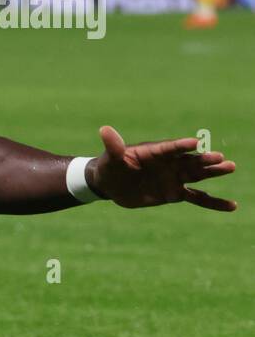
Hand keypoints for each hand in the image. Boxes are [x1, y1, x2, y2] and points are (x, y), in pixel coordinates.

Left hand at [88, 125, 236, 211]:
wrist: (111, 185)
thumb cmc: (110, 167)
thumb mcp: (110, 159)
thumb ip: (113, 146)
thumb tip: (104, 130)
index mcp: (155, 152)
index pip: (170, 148)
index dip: (181, 146)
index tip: (195, 143)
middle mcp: (169, 163)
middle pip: (189, 160)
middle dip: (204, 159)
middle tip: (220, 158)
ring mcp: (174, 178)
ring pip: (197, 175)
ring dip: (213, 172)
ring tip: (230, 167)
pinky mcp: (175, 193)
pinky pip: (197, 198)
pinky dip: (213, 202)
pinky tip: (231, 205)